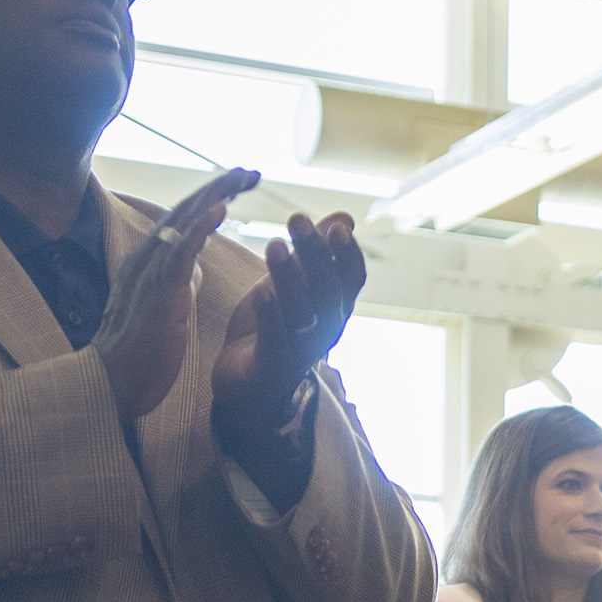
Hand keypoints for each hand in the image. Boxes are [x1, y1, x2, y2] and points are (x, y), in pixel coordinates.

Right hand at [92, 167, 255, 426]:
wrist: (114, 382)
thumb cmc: (142, 348)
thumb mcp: (165, 304)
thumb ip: (178, 279)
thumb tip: (196, 263)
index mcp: (151, 260)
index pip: (184, 219)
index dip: (212, 198)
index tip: (242, 183)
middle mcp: (148, 256)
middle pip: (185, 211)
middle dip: (219, 188)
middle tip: (250, 171)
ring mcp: (150, 270)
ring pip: (183, 222)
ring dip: (214, 197)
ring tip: (241, 177)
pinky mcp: (157, 290)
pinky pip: (180, 251)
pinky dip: (200, 227)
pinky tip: (221, 208)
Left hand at [213, 210, 368, 442]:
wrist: (250, 385)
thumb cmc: (275, 328)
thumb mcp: (295, 284)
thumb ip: (317, 253)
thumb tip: (344, 217)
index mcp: (334, 308)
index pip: (352, 280)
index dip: (348, 254)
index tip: (337, 227)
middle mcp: (325, 329)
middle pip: (328, 291)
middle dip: (315, 254)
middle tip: (297, 219)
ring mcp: (301, 349)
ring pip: (303, 312)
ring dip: (291, 278)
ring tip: (275, 244)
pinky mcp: (273, 364)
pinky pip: (276, 339)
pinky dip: (271, 315)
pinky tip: (262, 290)